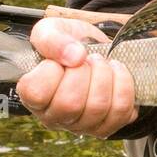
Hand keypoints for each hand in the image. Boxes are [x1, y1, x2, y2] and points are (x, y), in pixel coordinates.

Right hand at [16, 17, 137, 137]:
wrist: (93, 50)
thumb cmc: (67, 44)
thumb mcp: (51, 30)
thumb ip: (52, 40)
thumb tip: (75, 56)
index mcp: (33, 96)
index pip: (36, 93)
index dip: (52, 71)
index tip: (61, 59)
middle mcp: (54, 117)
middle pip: (70, 104)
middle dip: (84, 72)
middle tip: (87, 58)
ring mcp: (81, 125)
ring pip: (97, 108)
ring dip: (105, 76)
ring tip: (102, 63)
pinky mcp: (107, 126)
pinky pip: (121, 111)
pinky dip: (124, 85)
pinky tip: (116, 73)